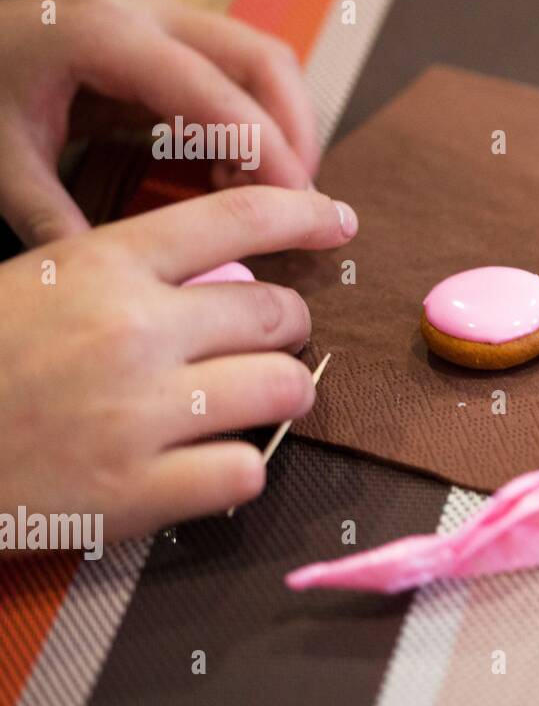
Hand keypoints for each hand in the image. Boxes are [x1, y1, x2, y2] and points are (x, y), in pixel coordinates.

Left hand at [0, 0, 319, 246]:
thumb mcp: (2, 167)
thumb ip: (61, 224)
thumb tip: (120, 286)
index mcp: (106, 36)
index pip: (218, 93)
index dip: (268, 151)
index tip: (297, 205)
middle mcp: (147, 12)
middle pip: (264, 61)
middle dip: (295, 134)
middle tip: (297, 202)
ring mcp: (161, 15)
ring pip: (262, 60)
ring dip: (282, 125)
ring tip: (265, 193)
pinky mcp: (166, 32)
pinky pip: (237, 69)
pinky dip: (254, 119)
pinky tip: (229, 171)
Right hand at [0, 186, 356, 540]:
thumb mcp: (33, 285)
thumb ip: (124, 273)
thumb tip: (224, 276)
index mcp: (101, 266)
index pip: (237, 218)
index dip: (303, 212)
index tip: (338, 220)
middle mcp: (133, 331)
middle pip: (278, 313)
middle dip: (286, 328)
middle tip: (268, 341)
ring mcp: (140, 415)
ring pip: (282, 389)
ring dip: (280, 395)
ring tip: (252, 402)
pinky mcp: (137, 493)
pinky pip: (247, 472)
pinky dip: (238, 470)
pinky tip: (205, 466)